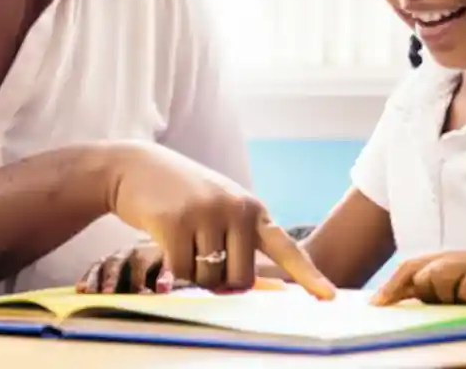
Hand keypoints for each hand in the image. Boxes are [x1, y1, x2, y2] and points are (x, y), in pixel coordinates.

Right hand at [77, 241, 173, 293]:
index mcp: (145, 251)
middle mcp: (126, 252)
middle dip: (112, 279)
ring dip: (95, 279)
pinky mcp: (103, 263)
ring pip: (102, 265)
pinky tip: (79, 289)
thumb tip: (162, 288)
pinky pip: (93, 269)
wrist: (153, 250)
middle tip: (108, 294)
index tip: (139, 296)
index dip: (138, 279)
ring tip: (88, 293)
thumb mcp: (169, 268)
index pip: (139, 263)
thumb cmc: (162, 264)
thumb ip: (166, 277)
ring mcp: (113, 256)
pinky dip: (86, 279)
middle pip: (116, 262)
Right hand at [105, 142, 335, 299]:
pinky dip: (172, 270)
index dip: (307, 274)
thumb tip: (246, 287)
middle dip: (220, 281)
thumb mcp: (218, 208)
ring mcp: (207, 214)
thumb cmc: (181, 195)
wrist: (135, 167)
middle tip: (200, 256)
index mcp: (251, 208)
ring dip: (192, 274)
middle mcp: (235, 209)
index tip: (329, 297)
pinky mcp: (176, 223)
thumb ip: (238, 240)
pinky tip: (164, 242)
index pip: (285, 246)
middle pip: (241, 279)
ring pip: (210, 279)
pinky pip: (181, 272)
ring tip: (181, 241)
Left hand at [370, 252, 465, 306]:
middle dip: (424, 295)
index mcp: (446, 260)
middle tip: (446, 302)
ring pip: (437, 283)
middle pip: (419, 277)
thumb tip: (407, 301)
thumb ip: (438, 290)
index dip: (391, 286)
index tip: (375, 305)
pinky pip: (465, 293)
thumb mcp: (465, 287)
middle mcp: (454, 258)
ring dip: (451, 298)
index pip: (410, 268)